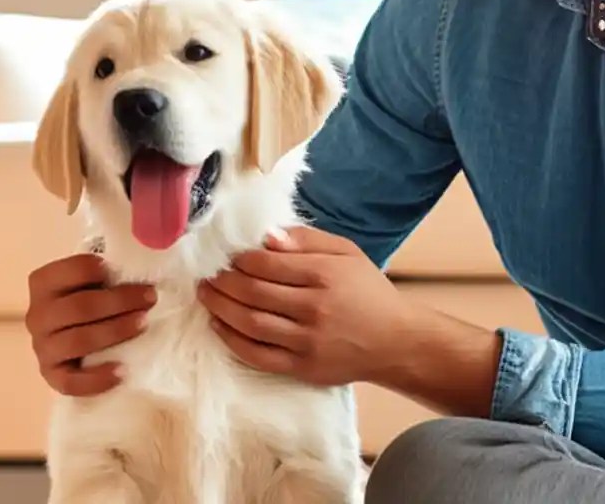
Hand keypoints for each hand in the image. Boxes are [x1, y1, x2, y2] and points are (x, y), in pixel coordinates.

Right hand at [25, 253, 155, 395]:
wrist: (76, 332)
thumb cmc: (92, 297)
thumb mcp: (96, 278)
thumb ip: (111, 267)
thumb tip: (148, 254)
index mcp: (45, 283)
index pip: (72, 270)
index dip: (101, 269)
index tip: (128, 271)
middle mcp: (38, 314)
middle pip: (80, 307)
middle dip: (120, 301)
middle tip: (150, 298)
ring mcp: (42, 347)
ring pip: (78, 341)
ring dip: (115, 331)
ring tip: (143, 324)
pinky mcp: (52, 374)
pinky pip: (70, 382)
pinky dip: (96, 378)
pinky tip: (122, 371)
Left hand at [197, 226, 410, 386]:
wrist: (396, 341)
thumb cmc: (369, 292)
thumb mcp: (348, 253)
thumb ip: (308, 241)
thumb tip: (267, 237)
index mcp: (325, 274)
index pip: (268, 264)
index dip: (240, 259)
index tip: (227, 256)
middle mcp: (314, 307)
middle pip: (253, 292)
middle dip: (223, 281)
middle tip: (208, 275)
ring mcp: (307, 340)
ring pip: (250, 323)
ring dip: (221, 307)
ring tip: (207, 295)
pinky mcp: (303, 367)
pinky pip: (257, 355)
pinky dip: (232, 340)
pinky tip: (219, 326)